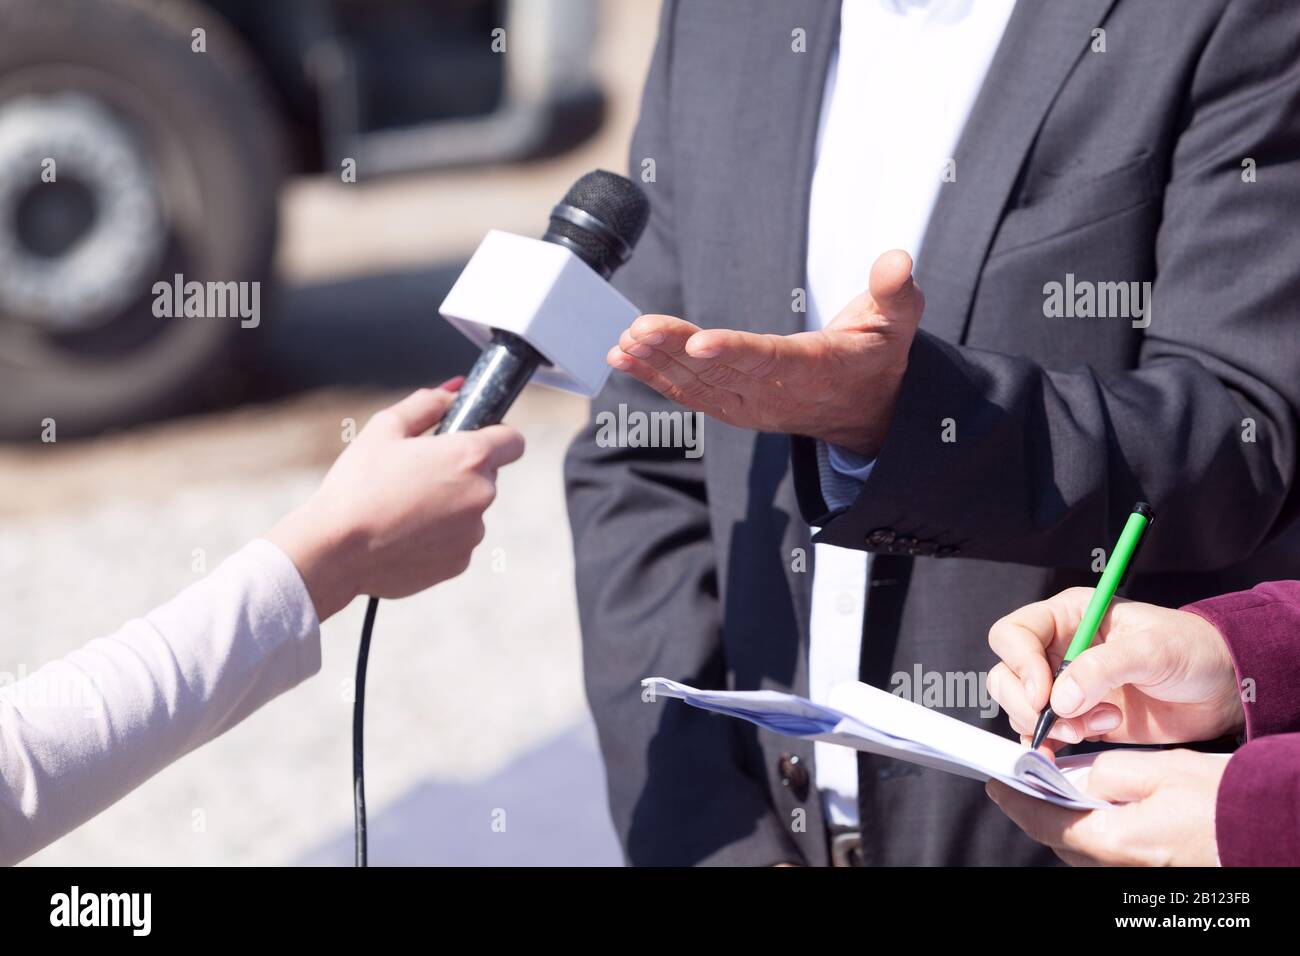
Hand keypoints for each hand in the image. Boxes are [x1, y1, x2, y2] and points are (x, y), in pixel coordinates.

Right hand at [267, 382, 524, 619]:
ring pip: (471, 509)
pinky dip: (439, 536)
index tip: (473, 439)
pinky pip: (457, 540)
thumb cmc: (357, 485)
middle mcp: (482, 495)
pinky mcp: (460, 562)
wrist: (336, 550)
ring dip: (450, 505)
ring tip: (404, 507)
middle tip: (418, 474)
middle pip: (487, 475)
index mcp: (470, 456)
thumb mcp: (386, 427)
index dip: (495, 436)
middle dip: (461, 471)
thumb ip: (427, 404)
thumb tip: (454, 392)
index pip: (513, 441)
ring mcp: (473, 532)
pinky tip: (404, 533)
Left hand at [608, 250, 923, 456]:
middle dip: (675, 351)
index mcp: (816, 368)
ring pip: (697, 384)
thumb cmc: (877, 354)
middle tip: (638, 330)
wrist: (864, 410)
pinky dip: (654, 377)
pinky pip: (689, 394)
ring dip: (656, 364)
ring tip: (623, 343)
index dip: (734, 352)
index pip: (770, 359)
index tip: (699, 342)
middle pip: (720, 372)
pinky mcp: (732, 406)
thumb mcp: (899, 322)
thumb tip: (899, 261)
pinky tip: (622, 358)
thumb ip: (897, 291)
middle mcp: (776, 392)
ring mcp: (751, 404)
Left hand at [986, 749, 1226, 865]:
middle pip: (1061, 839)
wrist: (1270, 831)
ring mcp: (1136, 873)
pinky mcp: (1152, 870)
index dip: (1015, 800)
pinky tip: (1101, 807)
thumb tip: (1082, 776)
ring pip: (1084, 847)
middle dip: (1039, 810)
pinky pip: (1109, 852)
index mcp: (1115, 840)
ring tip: (1061, 788)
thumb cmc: (1221, 802)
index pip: (1045, 822)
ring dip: (1067, 820)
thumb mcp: (1160, 769)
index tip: (996, 783)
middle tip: (1025, 780)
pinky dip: (1095, 829)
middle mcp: (1120, 866)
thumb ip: (1109, 771)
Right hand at [987, 588, 1242, 747]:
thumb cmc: (1191, 651)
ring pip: (1020, 708)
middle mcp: (1057, 649)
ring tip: (1101, 724)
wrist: (1223, 690)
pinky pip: (1043, 734)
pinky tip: (1087, 743)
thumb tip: (1057, 700)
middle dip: (1028, 704)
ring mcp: (1064, 686)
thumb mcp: (1151, 649)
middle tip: (1068, 722)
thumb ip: (1101, 668)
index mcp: (1067, 617)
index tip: (1043, 694)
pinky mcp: (1077, 719)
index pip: (1013, 634)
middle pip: (1006, 675)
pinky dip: (1052, 746)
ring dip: (1051, 726)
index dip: (1019, 664)